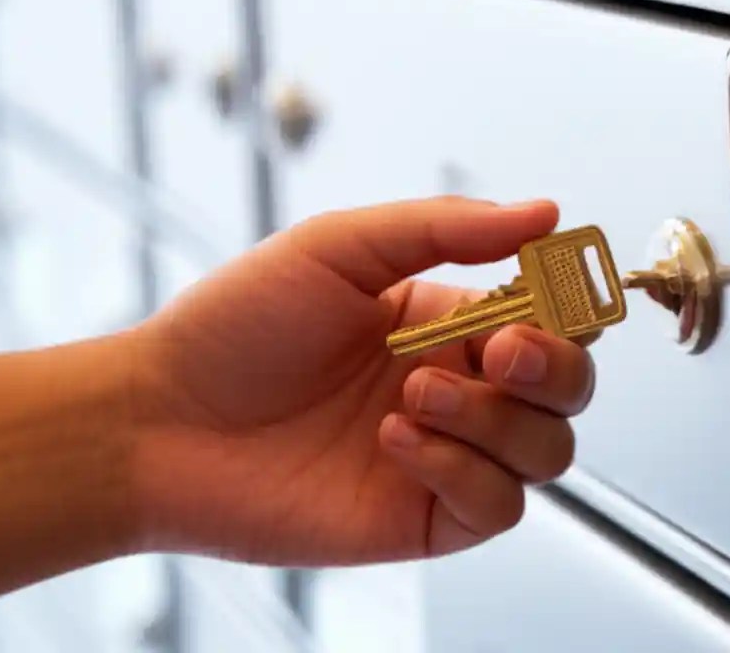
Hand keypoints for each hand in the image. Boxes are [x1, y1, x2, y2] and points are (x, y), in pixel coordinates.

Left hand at [127, 197, 594, 564]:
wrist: (160, 422)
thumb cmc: (235, 328)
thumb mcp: (338, 248)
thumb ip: (445, 228)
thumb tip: (543, 211)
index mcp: (449, 320)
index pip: (553, 317)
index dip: (567, 308)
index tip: (544, 293)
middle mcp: (460, 387)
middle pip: (569, 389)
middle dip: (554, 367)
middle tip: (500, 350)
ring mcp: (448, 456)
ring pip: (547, 451)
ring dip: (494, 418)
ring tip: (413, 394)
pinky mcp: (425, 518)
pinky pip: (497, 506)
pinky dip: (462, 469)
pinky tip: (394, 442)